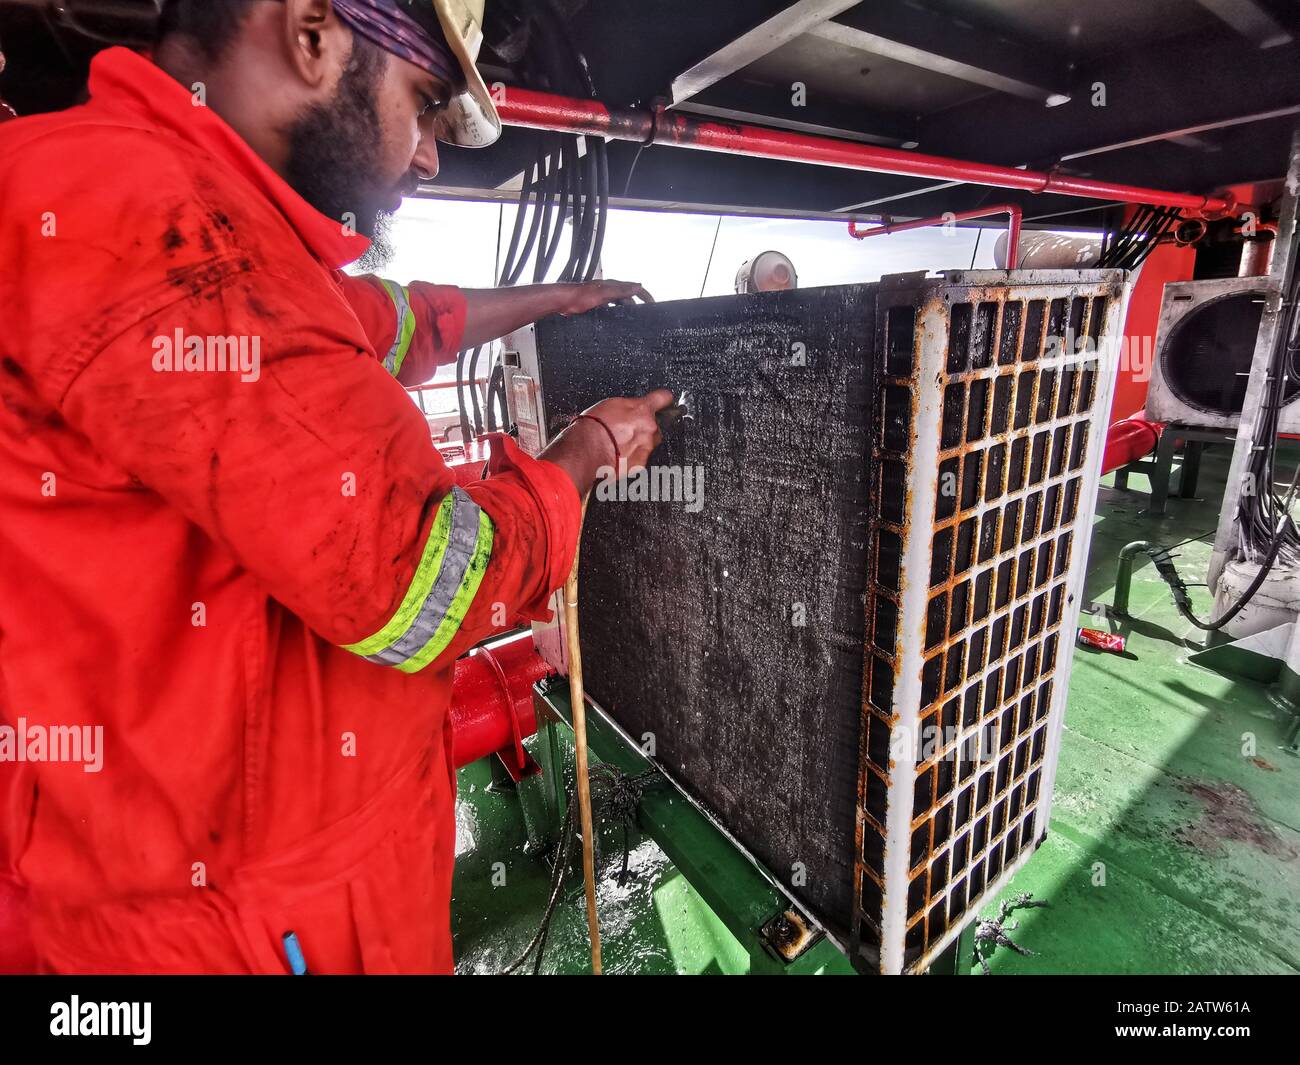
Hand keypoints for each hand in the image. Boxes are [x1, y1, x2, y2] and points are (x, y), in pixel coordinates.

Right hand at [539, 389, 675, 496]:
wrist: (586, 451)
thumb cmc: (593, 427)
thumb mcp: (609, 404)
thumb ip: (628, 406)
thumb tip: (631, 409)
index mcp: (642, 410)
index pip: (663, 398)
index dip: (664, 399)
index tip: (665, 401)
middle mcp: (649, 429)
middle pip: (656, 426)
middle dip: (645, 428)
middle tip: (627, 429)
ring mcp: (646, 448)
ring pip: (648, 444)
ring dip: (637, 444)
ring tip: (617, 444)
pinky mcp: (640, 464)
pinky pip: (639, 458)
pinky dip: (631, 457)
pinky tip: (617, 454)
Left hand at [559, 280, 654, 315]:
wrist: (563, 301)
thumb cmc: (579, 296)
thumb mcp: (603, 293)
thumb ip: (621, 290)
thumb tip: (637, 285)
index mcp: (613, 285)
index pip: (634, 287)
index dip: (645, 295)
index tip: (653, 303)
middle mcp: (609, 290)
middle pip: (629, 296)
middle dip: (638, 304)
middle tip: (646, 314)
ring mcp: (602, 297)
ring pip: (620, 303)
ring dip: (628, 309)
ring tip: (634, 319)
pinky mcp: (596, 305)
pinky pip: (611, 309)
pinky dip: (617, 313)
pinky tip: (617, 320)